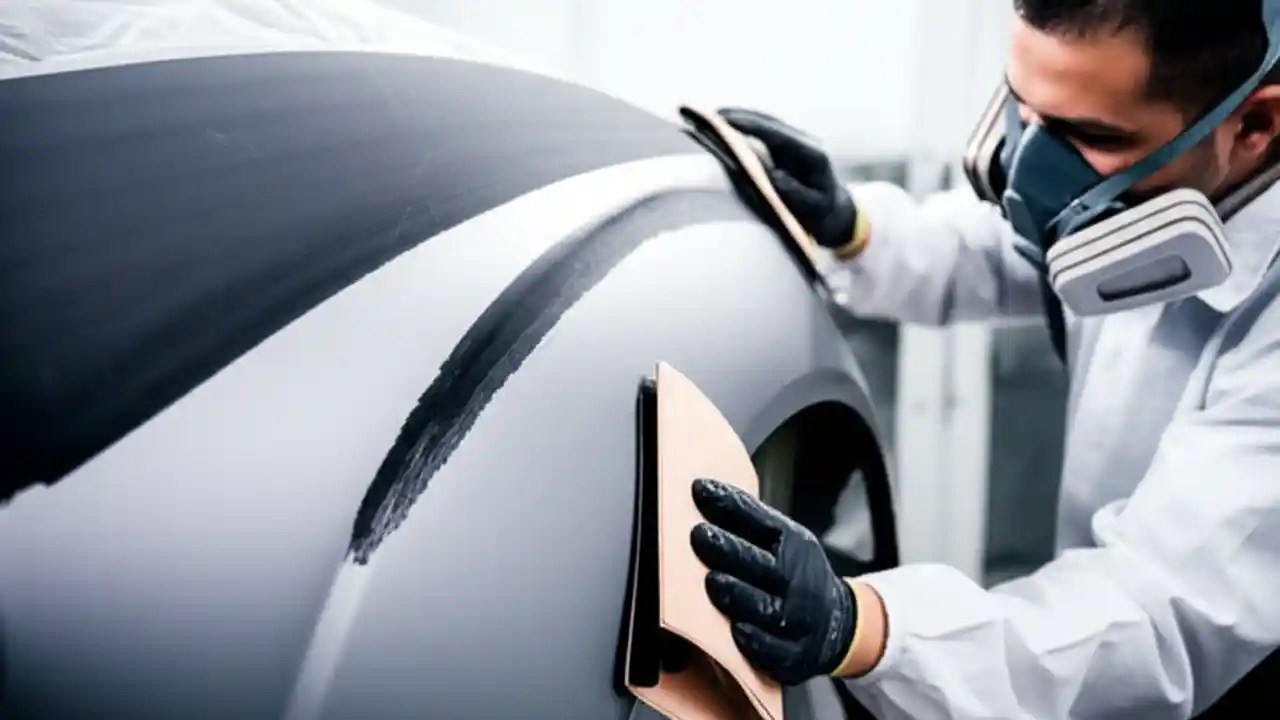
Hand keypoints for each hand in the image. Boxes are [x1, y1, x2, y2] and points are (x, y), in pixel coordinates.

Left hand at [689, 477, 855, 685]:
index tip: (700, 490)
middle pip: (763, 566)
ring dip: (738, 595)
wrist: (837, 623)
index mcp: (793, 547)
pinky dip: (755, 641)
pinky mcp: (794, 657)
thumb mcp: (782, 538)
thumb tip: (703, 491)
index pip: (762, 523)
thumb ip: (746, 518)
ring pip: (766, 609)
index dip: (731, 507)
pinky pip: (774, 651)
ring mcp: (798, 621)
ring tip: (713, 581)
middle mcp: (798, 582)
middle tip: (700, 536)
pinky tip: (737, 630)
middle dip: (730, 551)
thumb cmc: (796, 572)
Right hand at [718, 108, 858, 250]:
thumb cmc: (821, 212)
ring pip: (767, 123)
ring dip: (742, 117)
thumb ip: (797, 194)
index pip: (778, 135)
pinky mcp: (787, 146)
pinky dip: (746, 126)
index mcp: (812, 155)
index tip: (727, 122)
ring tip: (713, 117)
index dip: (752, 126)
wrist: (834, 209)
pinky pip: (765, 131)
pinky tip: (727, 125)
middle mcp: (805, 142)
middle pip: (770, 123)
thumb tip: (775, 177)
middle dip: (742, 117)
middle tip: (712, 115)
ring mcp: (796, 141)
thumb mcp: (814, 209)